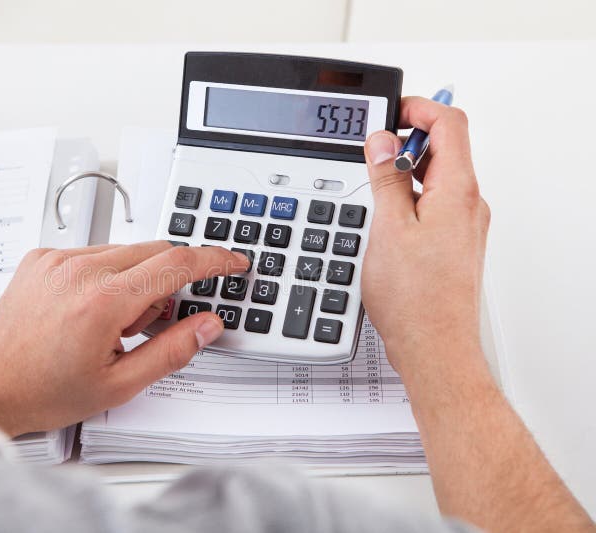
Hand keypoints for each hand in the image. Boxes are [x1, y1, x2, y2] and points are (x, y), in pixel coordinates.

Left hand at [0, 241, 249, 435]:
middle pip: (153, 252)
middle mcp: (78, 270)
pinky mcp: (42, 258)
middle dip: (166, 283)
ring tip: (108, 325)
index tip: (231, 261)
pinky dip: (105, 275)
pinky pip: (93, 252)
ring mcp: (56, 260)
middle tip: (144, 325)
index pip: (176, 264)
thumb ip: (172, 351)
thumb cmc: (42, 390)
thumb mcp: (120, 385)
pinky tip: (87, 311)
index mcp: (102, 301)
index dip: (214, 260)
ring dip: (133, 281)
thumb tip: (207, 326)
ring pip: (124, 252)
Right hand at [361, 97, 490, 375]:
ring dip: (405, 175)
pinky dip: (409, 200)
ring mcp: (464, 225)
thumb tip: (383, 143)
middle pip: (445, 149)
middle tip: (373, 154)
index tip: (390, 112)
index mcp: (457, 192)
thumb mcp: (387, 229)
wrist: (433, 346)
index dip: (419, 109)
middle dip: (406, 144)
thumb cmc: (416, 299)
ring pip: (436, 179)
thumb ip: (386, 179)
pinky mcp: (453, 243)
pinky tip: (385, 221)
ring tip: (373, 194)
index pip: (450, 124)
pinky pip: (434, 205)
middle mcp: (468, 205)